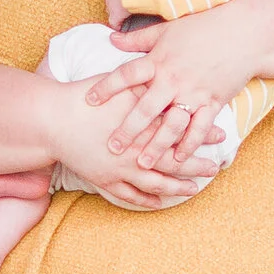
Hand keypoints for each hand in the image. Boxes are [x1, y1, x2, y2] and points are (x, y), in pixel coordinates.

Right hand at [45, 66, 223, 211]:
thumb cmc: (85, 98)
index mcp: (141, 125)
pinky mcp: (104, 180)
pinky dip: (145, 199)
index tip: (221, 133)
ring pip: (155, 183)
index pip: (179, 130)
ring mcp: (119, 170)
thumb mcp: (121, 84)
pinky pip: (129, 195)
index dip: (200, 131)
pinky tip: (158, 201)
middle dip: (196, 164)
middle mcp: (134, 151)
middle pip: (172, 160)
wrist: (52, 120)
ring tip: (193, 189)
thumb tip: (170, 71)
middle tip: (215, 166)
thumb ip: (147, 81)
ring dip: (176, 187)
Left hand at [89, 9, 245, 173]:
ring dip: (157, 146)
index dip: (106, 88)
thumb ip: (137, 39)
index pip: (127, 75)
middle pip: (146, 109)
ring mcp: (194, 93)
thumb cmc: (203, 27)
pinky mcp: (213, 102)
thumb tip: (111, 38)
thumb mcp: (166, 30)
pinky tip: (179, 159)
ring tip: (143, 163)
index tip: (89, 102)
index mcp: (159, 60)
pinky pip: (199, 128)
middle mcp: (173, 79)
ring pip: (172, 125)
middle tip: (112, 148)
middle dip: (128, 130)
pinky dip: (189, 145)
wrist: (244, 33)